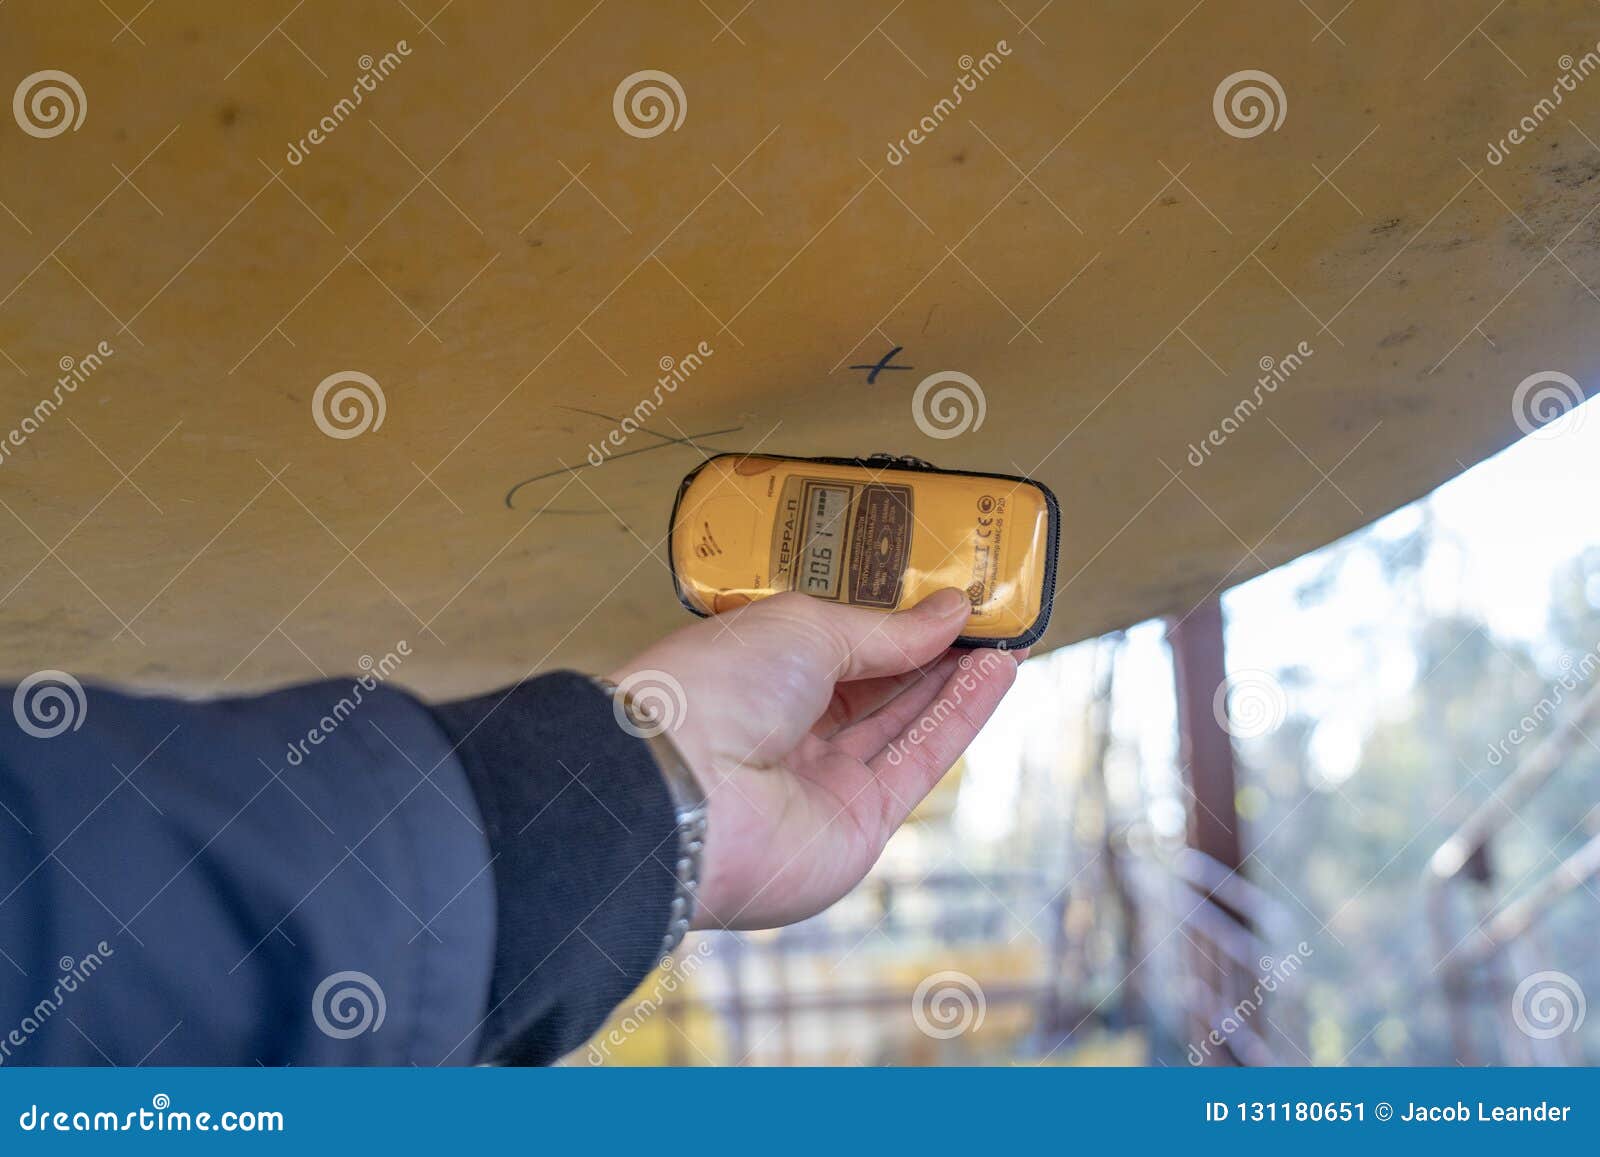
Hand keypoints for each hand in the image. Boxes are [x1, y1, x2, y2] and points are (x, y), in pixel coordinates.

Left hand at [608, 588, 1022, 930]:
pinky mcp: (856, 827)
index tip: (947, 596)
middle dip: (934, 653)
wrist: (681, 787)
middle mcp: (784, 733)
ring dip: (956, 684)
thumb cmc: (713, 689)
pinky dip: (957, 720)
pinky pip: (917, 763)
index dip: (895, 623)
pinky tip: (993, 677)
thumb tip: (948, 610)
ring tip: (1007, 640)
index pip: (838, 648)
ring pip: (903, 727)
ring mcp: (820, 785)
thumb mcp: (806, 629)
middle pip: (875, 690)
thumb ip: (886, 629)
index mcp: (754, 678)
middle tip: (991, 617)